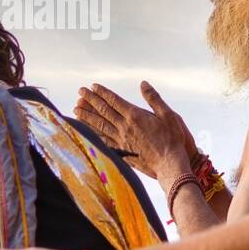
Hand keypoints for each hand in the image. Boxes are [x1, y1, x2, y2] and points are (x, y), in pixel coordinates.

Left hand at [74, 81, 195, 181]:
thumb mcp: (168, 115)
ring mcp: (121, 140)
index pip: (114, 100)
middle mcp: (125, 127)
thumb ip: (153, 98)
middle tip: (80, 92)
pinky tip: (86, 131)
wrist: (170, 165)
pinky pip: (103, 141)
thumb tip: (143, 84)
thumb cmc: (172, 140)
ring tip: (76, 109)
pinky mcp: (122, 152)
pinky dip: (93, 134)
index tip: (92, 86)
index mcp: (135, 116)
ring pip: (100, 125)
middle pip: (103, 111)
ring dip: (87, 116)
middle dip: (90, 100)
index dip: (102, 92)